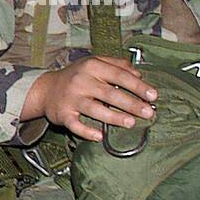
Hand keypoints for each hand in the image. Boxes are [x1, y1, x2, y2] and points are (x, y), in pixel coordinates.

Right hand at [24, 56, 156, 141]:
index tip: (153, 95)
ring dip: (114, 117)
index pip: (120, 75)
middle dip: (132, 104)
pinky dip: (87, 132)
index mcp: (92, 66)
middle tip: (149, 112)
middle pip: (110, 94)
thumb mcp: (95, 63)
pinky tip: (100, 136)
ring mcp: (71, 98)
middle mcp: (81, 81)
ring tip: (131, 123)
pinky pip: (76, 125)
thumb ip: (117, 65)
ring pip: (95, 110)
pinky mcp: (63, 114)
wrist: (46, 89)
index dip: (138, 86)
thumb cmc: (76, 77)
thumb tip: (139, 75)